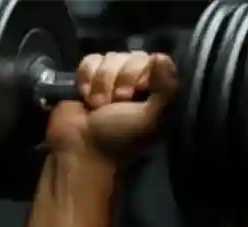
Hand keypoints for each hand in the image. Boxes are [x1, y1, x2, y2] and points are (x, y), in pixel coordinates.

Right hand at [45, 51, 179, 164]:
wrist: (81, 148)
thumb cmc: (120, 137)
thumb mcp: (151, 119)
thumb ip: (166, 90)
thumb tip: (162, 56)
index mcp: (157, 91)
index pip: (152, 61)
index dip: (137, 75)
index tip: (131, 98)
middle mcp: (138, 82)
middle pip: (129, 57)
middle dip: (117, 82)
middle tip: (113, 106)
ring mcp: (113, 78)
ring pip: (109, 57)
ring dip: (100, 84)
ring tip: (97, 106)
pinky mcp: (89, 77)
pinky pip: (90, 60)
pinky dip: (86, 78)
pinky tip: (85, 97)